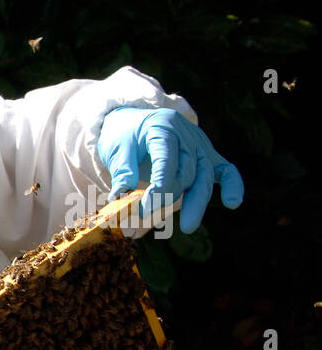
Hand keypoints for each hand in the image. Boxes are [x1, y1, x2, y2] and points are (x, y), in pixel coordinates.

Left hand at [98, 106, 243, 232]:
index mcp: (163, 127)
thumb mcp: (116, 148)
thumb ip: (121, 171)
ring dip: (197, 202)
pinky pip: (226, 170)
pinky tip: (233, 202)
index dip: (158, 186)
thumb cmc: (125, 136)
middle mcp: (187, 135)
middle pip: (186, 171)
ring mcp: (201, 146)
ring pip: (204, 176)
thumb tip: (120, 196)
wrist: (136, 122)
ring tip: (188, 227)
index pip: (166, 159)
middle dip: (169, 196)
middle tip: (147, 215)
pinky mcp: (208, 157)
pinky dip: (233, 185)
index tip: (146, 208)